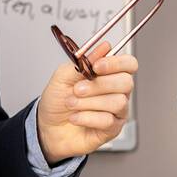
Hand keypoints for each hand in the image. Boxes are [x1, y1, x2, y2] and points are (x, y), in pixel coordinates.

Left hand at [36, 39, 137, 162]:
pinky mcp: (112, 129)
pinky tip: (75, 117)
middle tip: (78, 89)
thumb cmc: (57, 101)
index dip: (116, 63)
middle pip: (126, 82)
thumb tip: (104, 47)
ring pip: (118, 102)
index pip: (129, 64)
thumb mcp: (63, 76)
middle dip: (99, 85)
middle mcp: (117, 92)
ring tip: (72, 104)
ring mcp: (117, 111)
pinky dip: (86, 117)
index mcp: (108, 74)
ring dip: (88, 102)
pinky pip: (108, 120)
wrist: (48, 127)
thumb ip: (84, 61)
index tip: (97, 66)